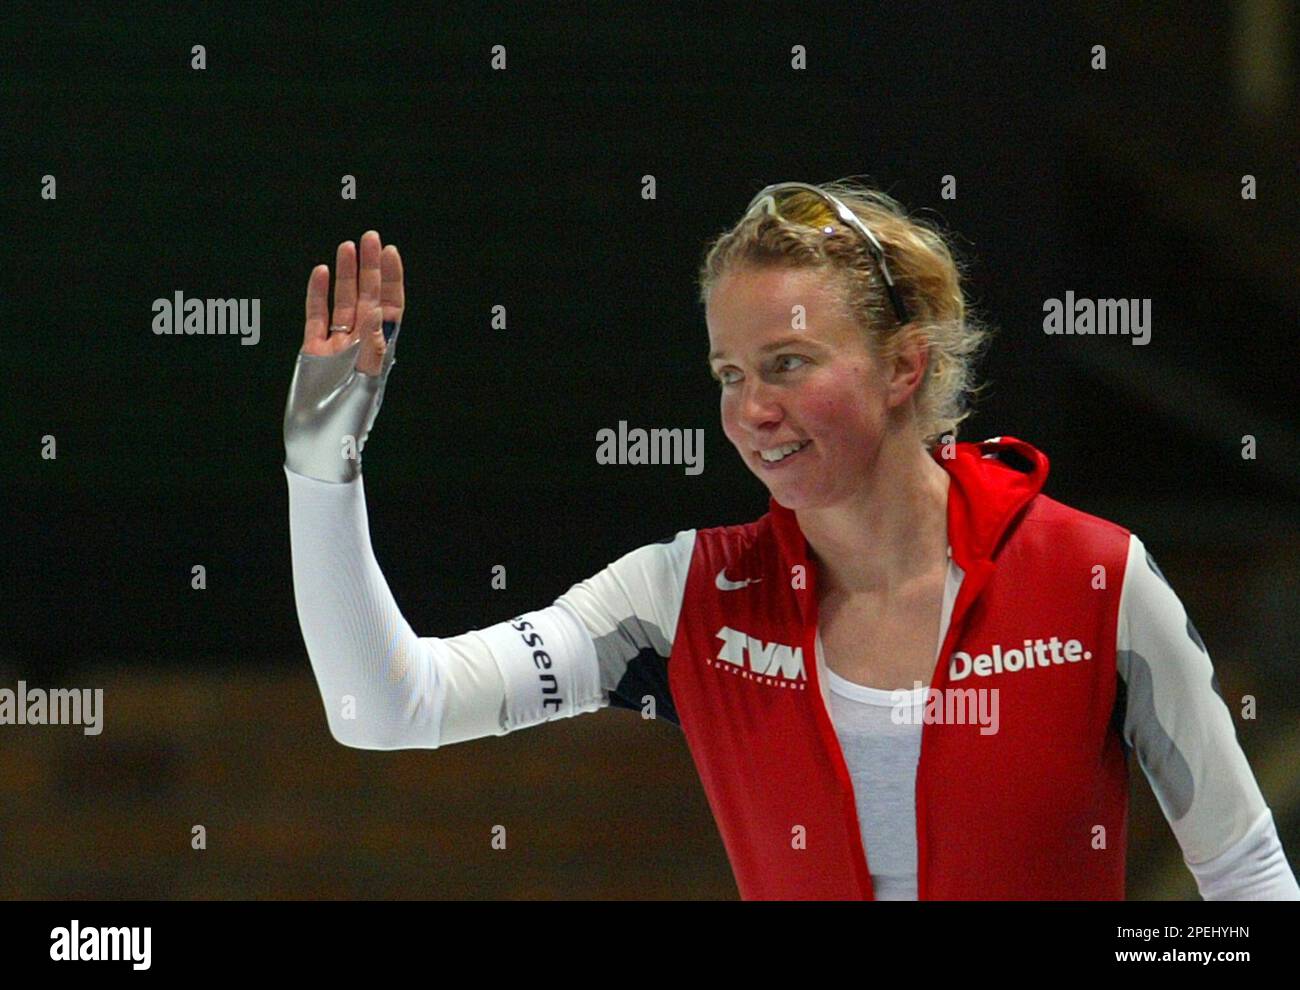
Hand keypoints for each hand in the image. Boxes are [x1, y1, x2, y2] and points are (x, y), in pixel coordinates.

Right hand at [284, 230, 406, 481]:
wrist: (318, 449)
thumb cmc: (348, 424)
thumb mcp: (364, 385)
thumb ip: (371, 348)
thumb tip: (375, 312)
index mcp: (380, 354)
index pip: (389, 308)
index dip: (391, 280)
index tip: (391, 252)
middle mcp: (361, 347)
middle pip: (367, 299)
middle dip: (370, 269)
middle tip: (370, 236)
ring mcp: (336, 349)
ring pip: (342, 304)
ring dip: (346, 276)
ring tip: (347, 246)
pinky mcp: (312, 354)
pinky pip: (316, 317)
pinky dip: (318, 295)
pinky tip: (321, 272)